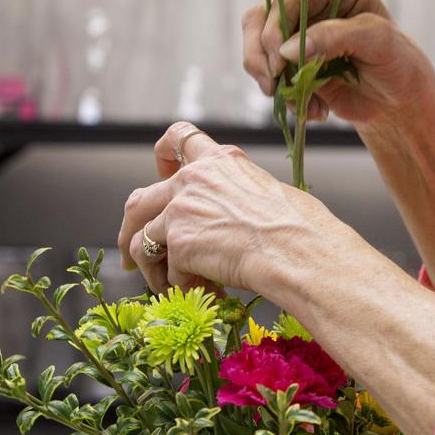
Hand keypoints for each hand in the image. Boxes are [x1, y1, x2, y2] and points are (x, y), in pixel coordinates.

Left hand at [117, 122, 347, 295]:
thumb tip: (234, 220)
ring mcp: (180, 210)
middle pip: (140, 199)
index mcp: (222, 162)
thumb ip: (239, 196)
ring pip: (142, 241)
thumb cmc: (303, 229)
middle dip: (131, 229)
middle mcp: (194, 180)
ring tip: (169, 288)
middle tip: (133, 252)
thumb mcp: (271, 194)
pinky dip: (182, 287)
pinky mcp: (178, 243)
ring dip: (152, 269)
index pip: (179, 138)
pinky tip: (205, 295)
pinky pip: (167, 272)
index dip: (163, 155)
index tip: (162, 172)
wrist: (300, 251)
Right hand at [242, 0, 434, 127]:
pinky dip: (284, 96)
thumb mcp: (378, 42)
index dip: (277, 27)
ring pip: (258, 46)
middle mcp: (316, 4)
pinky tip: (313, 110)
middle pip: (263, 17)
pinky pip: (269, 74)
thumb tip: (286, 49)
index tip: (279, 60)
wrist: (400, 104)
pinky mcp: (294, 61)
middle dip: (263, 55)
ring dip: (272, 80)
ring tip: (300, 105)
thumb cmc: (399, 66)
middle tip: (274, 86)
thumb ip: (335, 36)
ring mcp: (301, 34)